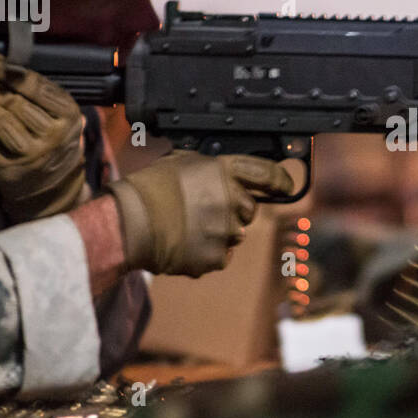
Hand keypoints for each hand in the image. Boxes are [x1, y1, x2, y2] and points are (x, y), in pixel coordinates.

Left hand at [0, 50, 85, 222]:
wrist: (54, 186)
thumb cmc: (52, 139)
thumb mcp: (58, 114)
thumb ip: (35, 93)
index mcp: (68, 115)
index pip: (34, 86)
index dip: (4, 69)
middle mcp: (53, 135)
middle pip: (11, 100)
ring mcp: (31, 154)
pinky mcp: (9, 168)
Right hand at [107, 152, 294, 276]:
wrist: (131, 222)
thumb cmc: (149, 189)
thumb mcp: (181, 161)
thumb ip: (210, 168)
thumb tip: (222, 174)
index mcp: (223, 171)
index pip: (266, 173)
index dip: (280, 180)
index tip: (287, 186)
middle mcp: (232, 199)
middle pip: (250, 210)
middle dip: (234, 211)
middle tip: (205, 212)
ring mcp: (227, 230)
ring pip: (235, 234)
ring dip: (219, 233)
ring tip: (188, 228)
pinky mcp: (218, 256)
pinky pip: (222, 255)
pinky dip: (208, 253)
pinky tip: (186, 245)